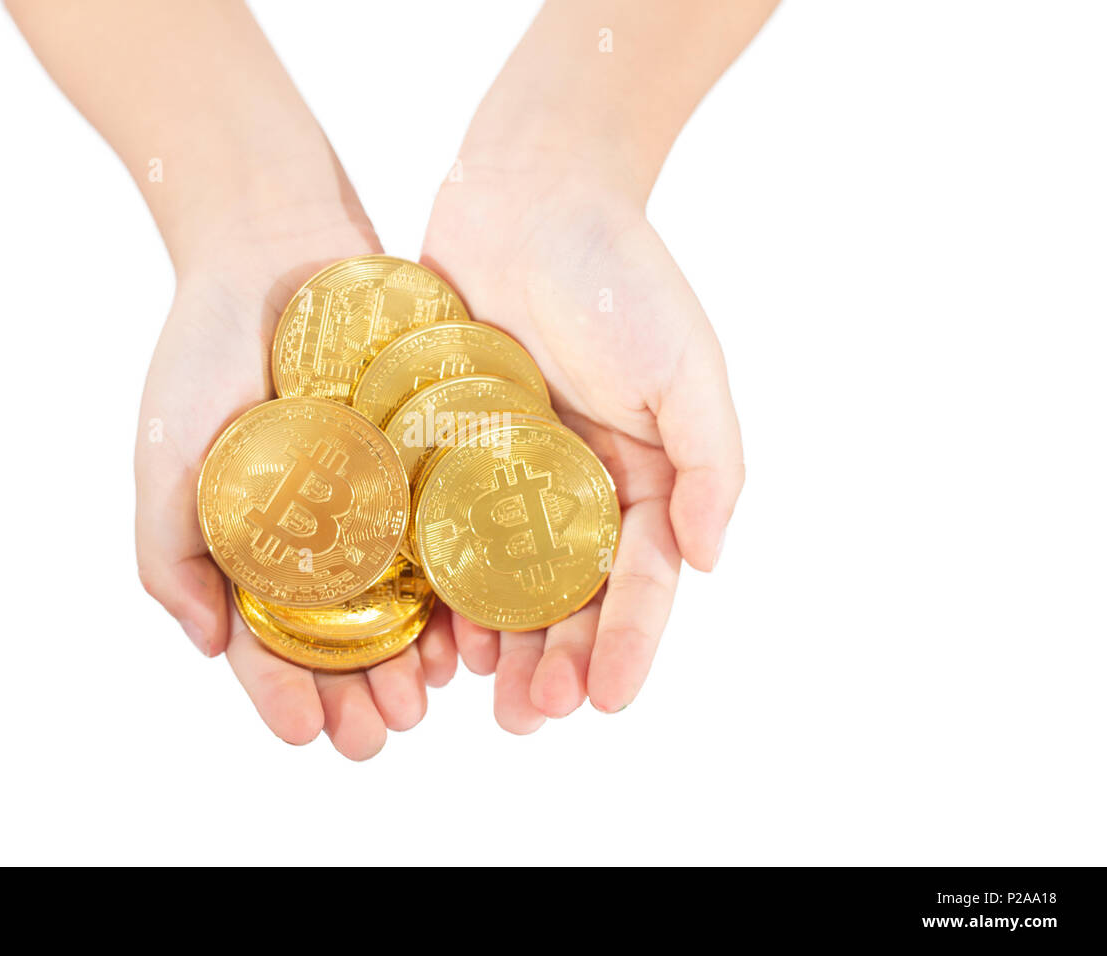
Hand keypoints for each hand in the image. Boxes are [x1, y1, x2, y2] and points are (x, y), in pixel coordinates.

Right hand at [134, 210, 457, 759]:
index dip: (282, 693)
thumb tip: (206, 645)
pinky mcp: (425, 457)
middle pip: (340, 635)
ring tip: (427, 698)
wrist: (274, 239)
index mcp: (247, 541)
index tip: (307, 734)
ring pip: (399, 599)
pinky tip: (471, 623)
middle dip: (356, 692)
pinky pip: (444, 533)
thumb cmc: (202, 345)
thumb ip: (169, 552)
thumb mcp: (165, 453)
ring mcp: (374, 498)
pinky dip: (455, 585)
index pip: (265, 639)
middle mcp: (316, 531)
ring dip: (411, 658)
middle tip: (380, 734)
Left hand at [420, 167, 743, 731]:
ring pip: (501, 579)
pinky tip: (425, 625)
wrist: (528, 191)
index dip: (632, 644)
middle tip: (529, 720)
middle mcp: (574, 486)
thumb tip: (709, 562)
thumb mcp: (688, 366)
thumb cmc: (619, 272)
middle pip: (569, 596)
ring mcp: (505, 473)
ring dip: (497, 642)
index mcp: (641, 476)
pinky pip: (438, 530)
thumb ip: (712, 465)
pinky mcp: (443, 449)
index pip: (642, 579)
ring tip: (479, 694)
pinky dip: (436, 582)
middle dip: (558, 663)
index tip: (611, 703)